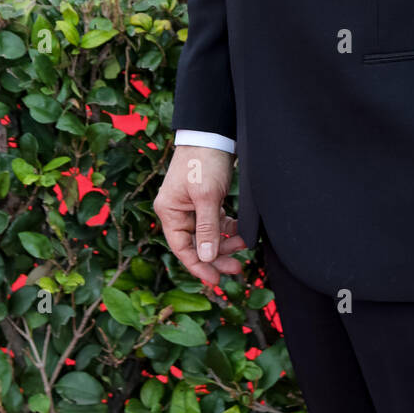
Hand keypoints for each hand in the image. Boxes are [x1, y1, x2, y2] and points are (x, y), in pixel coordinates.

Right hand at [153, 145, 246, 285]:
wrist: (213, 132)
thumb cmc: (204, 161)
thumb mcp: (207, 196)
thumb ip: (207, 228)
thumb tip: (206, 258)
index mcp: (170, 212)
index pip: (183, 248)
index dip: (198, 266)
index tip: (216, 280)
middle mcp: (179, 211)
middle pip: (197, 244)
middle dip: (217, 257)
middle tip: (236, 268)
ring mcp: (193, 206)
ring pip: (209, 234)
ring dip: (226, 243)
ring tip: (243, 247)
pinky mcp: (207, 199)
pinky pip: (217, 222)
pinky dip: (229, 229)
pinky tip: (241, 233)